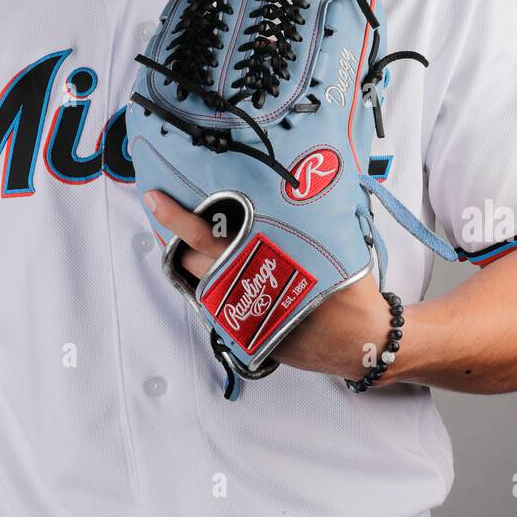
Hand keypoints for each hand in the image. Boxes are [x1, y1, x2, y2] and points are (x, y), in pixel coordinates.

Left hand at [142, 190, 394, 382]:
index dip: (176, 217)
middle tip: (169, 216)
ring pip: (197, 285)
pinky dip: (211, 288)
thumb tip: (304, 177)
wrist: (362, 340)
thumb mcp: (329, 243)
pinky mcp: (245, 335)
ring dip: (190, 265)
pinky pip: (216, 307)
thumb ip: (302, 219)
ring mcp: (240, 316)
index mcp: (261, 259)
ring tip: (188, 245)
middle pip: (190, 261)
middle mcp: (243, 288)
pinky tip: (219, 275)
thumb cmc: (350, 286)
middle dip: (177, 240)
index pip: (206, 234)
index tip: (154, 198)